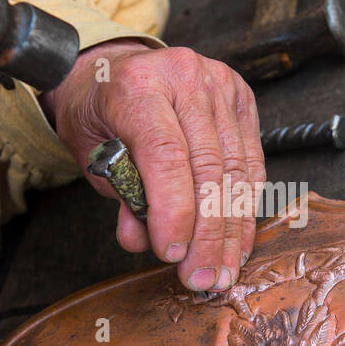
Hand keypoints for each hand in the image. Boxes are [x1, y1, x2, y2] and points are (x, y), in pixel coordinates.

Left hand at [41, 41, 264, 291]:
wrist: (115, 68)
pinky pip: (251, 160)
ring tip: (223, 270)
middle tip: (202, 277)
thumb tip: (144, 240)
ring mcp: (218, 83)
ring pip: (236, 169)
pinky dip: (245, 205)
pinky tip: (237, 239)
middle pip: (207, 166)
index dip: (173, 210)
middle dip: (207, 233)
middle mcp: (184, 77)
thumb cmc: (99, 113)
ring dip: (231, 229)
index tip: (172, 253)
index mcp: (138, 86)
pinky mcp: (241, 96)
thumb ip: (121, 196)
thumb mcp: (93, 155)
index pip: (165, 154)